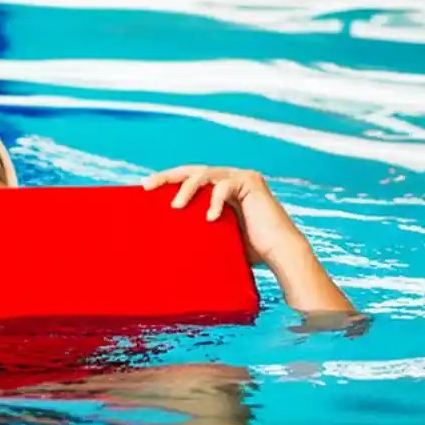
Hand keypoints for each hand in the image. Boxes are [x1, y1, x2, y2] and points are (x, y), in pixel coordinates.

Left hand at [143, 165, 304, 265]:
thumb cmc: (247, 253)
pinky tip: (211, 218)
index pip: (190, 179)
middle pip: (193, 169)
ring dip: (188, 187)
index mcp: (220, 189)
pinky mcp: (251, 182)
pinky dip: (215, 201)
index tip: (145, 188)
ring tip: (176, 205)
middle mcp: (231, 178)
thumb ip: (198, 230)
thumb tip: (163, 245)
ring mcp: (241, 177)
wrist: (279, 255)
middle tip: (148, 185)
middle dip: (168, 176)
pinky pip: (225, 186)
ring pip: (206, 173)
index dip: (168, 181)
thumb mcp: (214, 237)